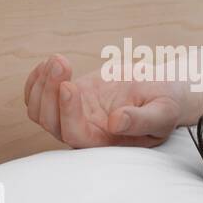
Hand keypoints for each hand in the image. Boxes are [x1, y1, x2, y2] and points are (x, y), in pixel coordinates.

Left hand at [24, 54, 188, 147]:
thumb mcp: (163, 111)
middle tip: (62, 62)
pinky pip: (36, 96)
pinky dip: (37, 79)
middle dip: (49, 92)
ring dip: (41, 83)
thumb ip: (142, 120)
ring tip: (59, 60)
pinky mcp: (67, 100)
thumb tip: (116, 123)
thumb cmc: (165, 104)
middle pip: (49, 122)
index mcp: (107, 142)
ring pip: (38, 109)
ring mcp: (73, 116)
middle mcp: (85, 133)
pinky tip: (51, 64)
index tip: (70, 85)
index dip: (68, 113)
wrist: (160, 91)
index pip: (75, 135)